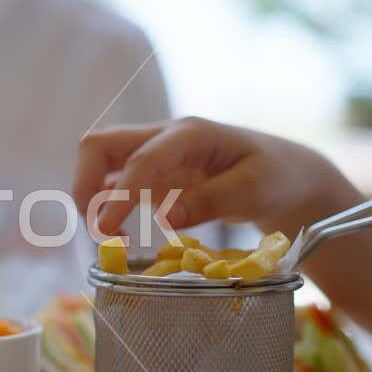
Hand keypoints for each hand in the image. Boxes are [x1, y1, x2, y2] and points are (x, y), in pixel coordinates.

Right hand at [73, 117, 360, 236]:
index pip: (142, 158)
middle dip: (86, 184)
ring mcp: (155, 155)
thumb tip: (164, 217)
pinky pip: (114, 183)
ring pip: (100, 163)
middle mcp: (164, 137)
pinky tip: (122, 234)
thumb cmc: (275, 178)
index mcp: (190, 134)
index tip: (108, 231)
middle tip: (97, 228)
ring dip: (93, 197)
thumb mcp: (253, 191)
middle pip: (100, 146)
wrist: (286, 174)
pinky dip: (107, 207)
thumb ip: (210, 201)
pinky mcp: (153, 175)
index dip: (120, 194)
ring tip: (109, 237)